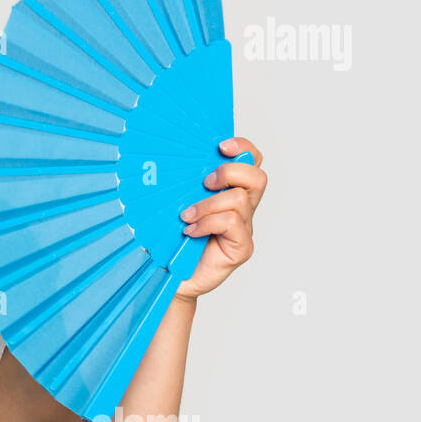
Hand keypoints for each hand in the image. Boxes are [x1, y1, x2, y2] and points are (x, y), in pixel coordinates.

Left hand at [173, 136, 267, 300]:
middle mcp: (242, 208)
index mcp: (229, 191)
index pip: (250, 161)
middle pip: (257, 177)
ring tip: (187, 216)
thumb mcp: (174, 205)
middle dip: (230, 172)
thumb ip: (181, 185)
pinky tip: (190, 231)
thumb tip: (164, 159)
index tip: (220, 146)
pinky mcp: (241, 247)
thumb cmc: (171, 239)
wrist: (170, 275)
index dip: (242, 148)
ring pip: (241, 200)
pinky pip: (232, 223)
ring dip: (209, 204)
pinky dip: (207, 223)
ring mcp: (243, 228)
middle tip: (205, 183)